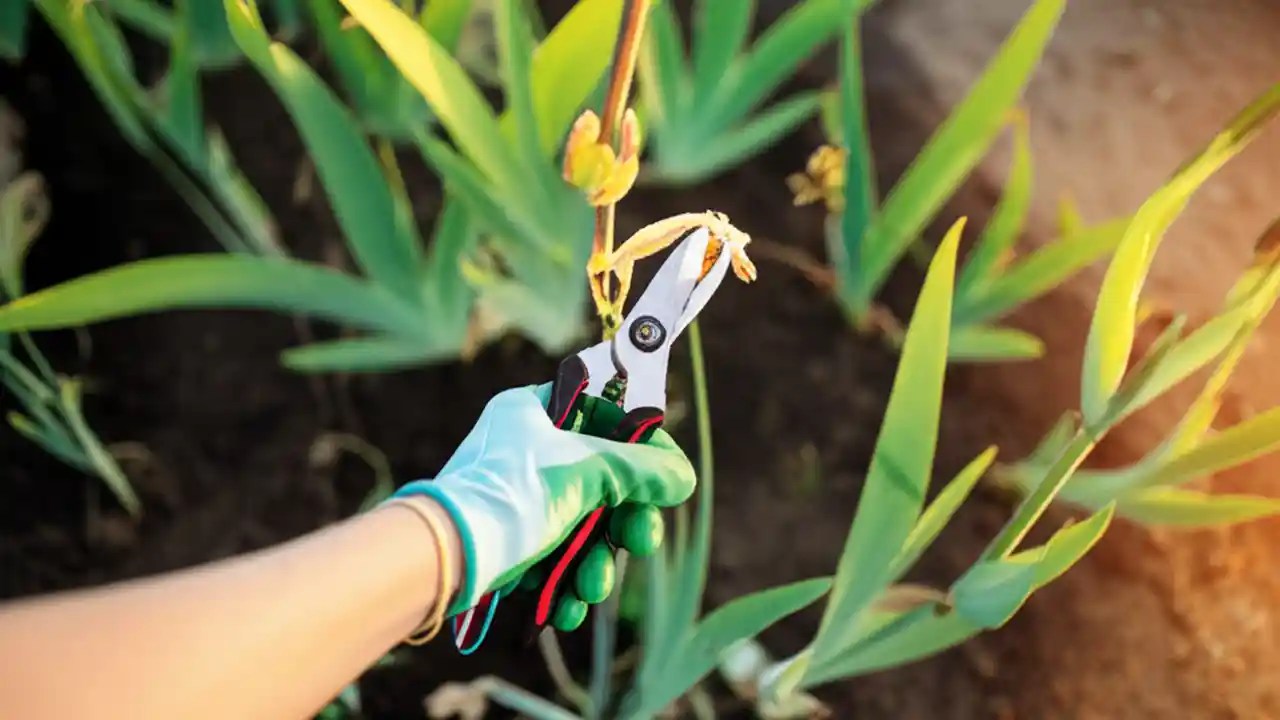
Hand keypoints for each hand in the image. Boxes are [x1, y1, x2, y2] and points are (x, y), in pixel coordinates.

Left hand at [393, 384, 695, 620]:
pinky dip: (564, 583)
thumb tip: (683, 477)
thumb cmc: (513, 497)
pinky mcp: (504, 542)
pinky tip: (565, 610)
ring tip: (590, 590)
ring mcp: (513, 497)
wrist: (445, 558)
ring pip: (580, 528)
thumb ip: (642, 470)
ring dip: (596, 565)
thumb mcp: (589, 472)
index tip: (668, 482)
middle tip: (640, 543)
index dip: (643, 450)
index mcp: (534, 411)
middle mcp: (523, 448)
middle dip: (622, 526)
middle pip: (600, 482)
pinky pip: (551, 556)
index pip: (606, 417)